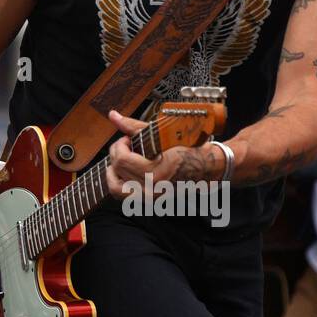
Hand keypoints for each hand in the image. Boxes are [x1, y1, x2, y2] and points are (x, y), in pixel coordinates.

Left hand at [103, 109, 220, 197]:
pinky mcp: (149, 201)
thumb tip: (113, 115)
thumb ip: (133, 126)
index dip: (119, 145)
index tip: (127, 139)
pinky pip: (124, 196)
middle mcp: (152, 189)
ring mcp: (151, 198)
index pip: (122, 160)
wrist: (203, 168)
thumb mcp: (160, 135)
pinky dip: (119, 183)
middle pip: (117, 171)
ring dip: (113, 172)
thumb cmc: (185, 150)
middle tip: (126, 146)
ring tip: (120, 161)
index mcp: (156, 172)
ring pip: (115, 187)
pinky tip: (123, 172)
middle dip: (117, 154)